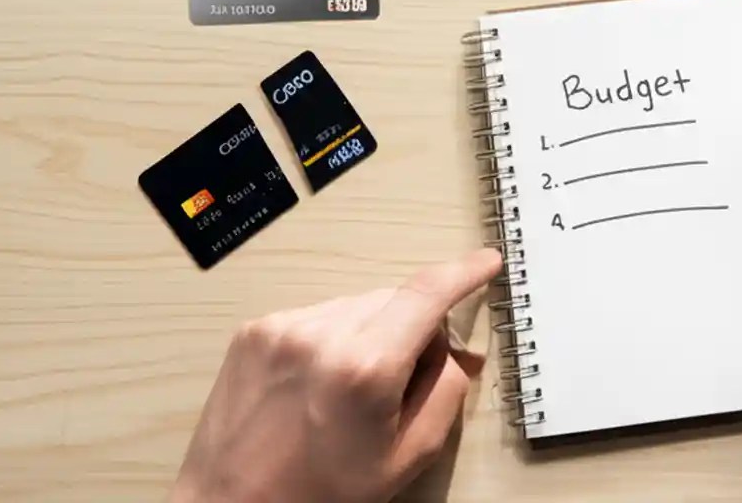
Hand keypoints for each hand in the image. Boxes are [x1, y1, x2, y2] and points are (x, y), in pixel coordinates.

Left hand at [170, 250, 502, 502]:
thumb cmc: (320, 493)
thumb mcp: (407, 456)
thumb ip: (444, 392)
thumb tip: (454, 351)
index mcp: (366, 368)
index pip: (428, 294)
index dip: (464, 272)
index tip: (486, 261)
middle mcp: (321, 334)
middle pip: (395, 300)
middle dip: (413, 329)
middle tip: (405, 381)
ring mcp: (282, 327)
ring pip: (357, 305)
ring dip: (371, 332)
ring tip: (350, 389)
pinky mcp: (255, 330)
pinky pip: (318, 315)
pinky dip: (333, 338)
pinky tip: (318, 382)